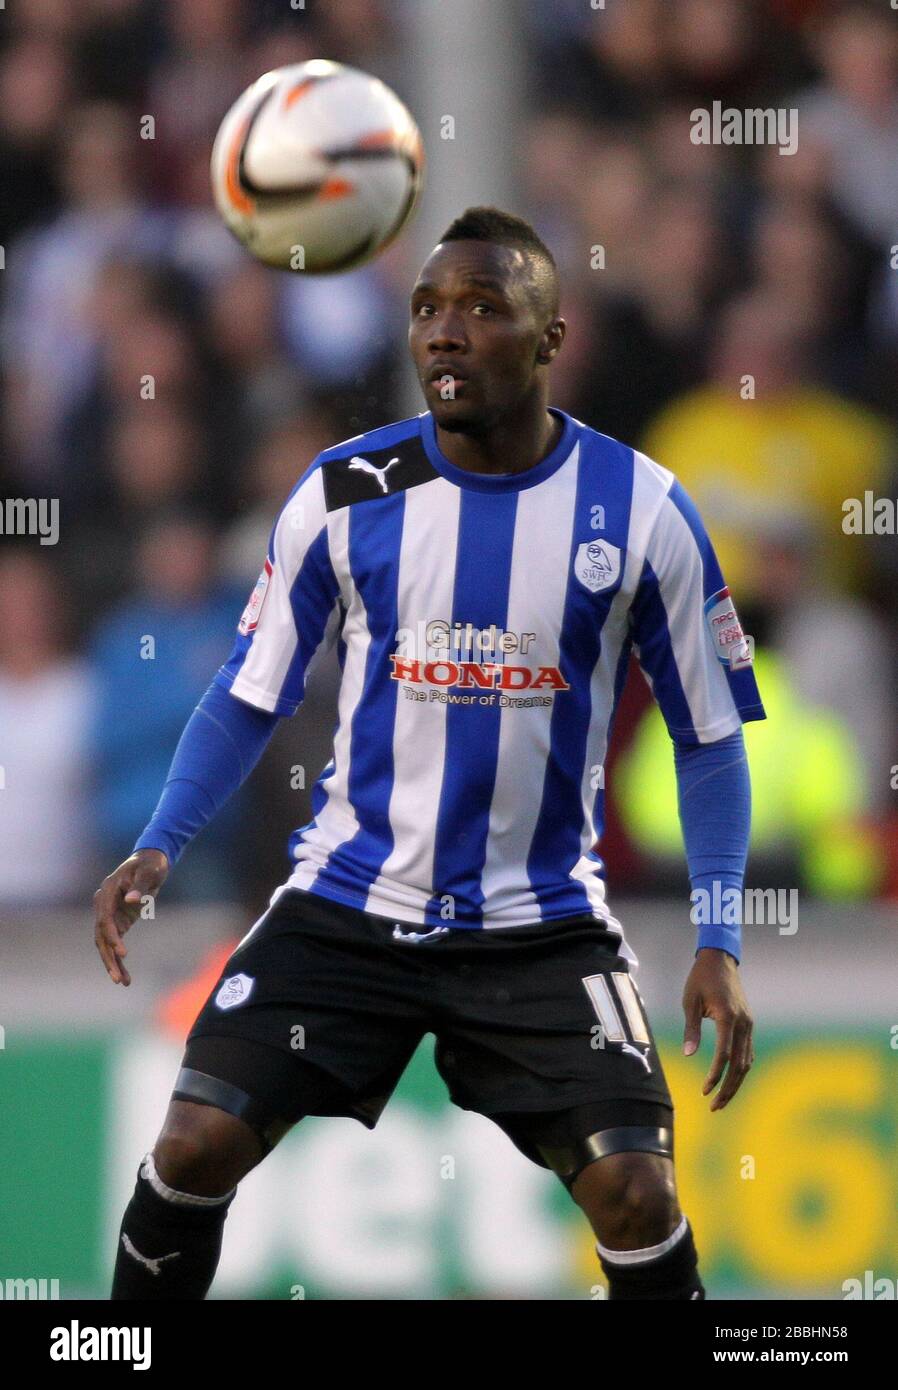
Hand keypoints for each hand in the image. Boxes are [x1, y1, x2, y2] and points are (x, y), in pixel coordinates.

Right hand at [93, 849, 168, 985]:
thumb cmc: (151, 864)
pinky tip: (126, 975)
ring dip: (112, 963)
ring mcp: (109, 914)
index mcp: (107, 891)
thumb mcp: (149, 872)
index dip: (111, 936)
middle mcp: (104, 904)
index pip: (104, 918)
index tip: (123, 952)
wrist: (152, 860)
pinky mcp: (118, 921)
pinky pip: (115, 943)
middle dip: (109, 958)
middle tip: (118, 978)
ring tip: (123, 982)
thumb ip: (140, 887)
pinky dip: (119, 959)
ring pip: (105, 944)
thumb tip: (131, 901)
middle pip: (100, 936)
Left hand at [682, 947, 753, 1110]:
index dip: (715, 1075)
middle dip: (728, 1089)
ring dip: (735, 1083)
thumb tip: (688, 1055)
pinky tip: (730, 1081)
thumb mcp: (689, 1001)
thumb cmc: (700, 978)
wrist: (720, 959)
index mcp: (727, 1016)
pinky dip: (741, 1069)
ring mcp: (749, 1024)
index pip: (724, 1055)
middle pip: (739, 1065)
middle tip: (714, 1107)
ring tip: (720, 1101)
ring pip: (747, 1062)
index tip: (704, 1091)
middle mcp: (743, 1023)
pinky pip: (748, 1052)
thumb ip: (690, 1029)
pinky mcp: (749, 1024)